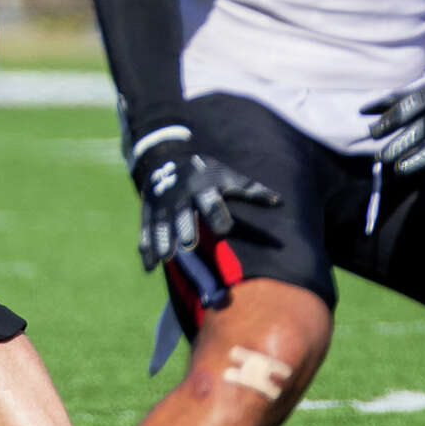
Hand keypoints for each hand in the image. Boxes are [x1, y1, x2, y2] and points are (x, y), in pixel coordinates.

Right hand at [130, 128, 278, 270]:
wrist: (168, 158)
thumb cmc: (208, 175)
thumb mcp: (228, 177)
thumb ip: (251, 192)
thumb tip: (280, 202)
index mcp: (202, 186)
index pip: (210, 200)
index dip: (216, 214)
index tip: (224, 230)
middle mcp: (180, 196)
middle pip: (182, 212)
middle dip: (183, 227)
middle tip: (188, 245)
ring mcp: (161, 204)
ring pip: (160, 223)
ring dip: (162, 239)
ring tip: (166, 258)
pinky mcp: (148, 212)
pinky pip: (145, 230)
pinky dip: (146, 248)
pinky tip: (149, 267)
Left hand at [364, 64, 424, 189]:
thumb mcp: (424, 89)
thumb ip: (394, 100)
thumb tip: (361, 110)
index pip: (408, 107)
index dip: (389, 121)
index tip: (372, 134)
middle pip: (421, 128)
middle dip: (400, 144)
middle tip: (380, 158)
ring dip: (420, 159)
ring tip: (400, 169)